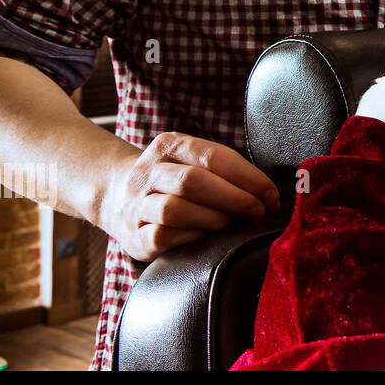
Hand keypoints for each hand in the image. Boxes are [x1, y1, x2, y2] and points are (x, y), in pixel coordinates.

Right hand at [100, 131, 280, 260]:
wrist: (113, 195)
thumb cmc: (170, 179)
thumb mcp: (188, 159)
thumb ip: (221, 169)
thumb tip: (269, 193)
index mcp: (169, 146)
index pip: (213, 156)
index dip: (247, 176)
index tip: (271, 194)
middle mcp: (149, 172)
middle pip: (193, 181)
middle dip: (234, 198)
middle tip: (258, 212)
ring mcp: (137, 204)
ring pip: (174, 209)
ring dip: (213, 218)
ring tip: (234, 224)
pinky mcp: (133, 235)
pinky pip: (162, 236)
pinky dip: (190, 237)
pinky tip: (207, 238)